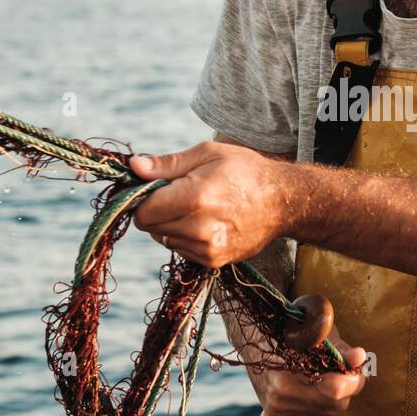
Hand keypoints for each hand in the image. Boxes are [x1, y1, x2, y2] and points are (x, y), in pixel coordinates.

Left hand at [128, 140, 289, 266]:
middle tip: (178, 194)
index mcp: (195, 197)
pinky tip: (206, 221)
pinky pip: (181, 249)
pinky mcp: (214, 261)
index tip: (154, 187)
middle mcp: (200, 228)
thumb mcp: (207, 154)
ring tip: (197, 207)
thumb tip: (133, 167)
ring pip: (164, 239)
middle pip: (150, 227)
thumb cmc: (245, 170)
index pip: (143, 211)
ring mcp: (208, 249)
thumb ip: (167, 165)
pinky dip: (185, 235)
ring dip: (170, 224)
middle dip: (156, 209)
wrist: (283, 202)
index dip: (142, 198)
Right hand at [246, 321, 367, 415]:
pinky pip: (315, 409)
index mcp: (283, 380)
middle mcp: (279, 400)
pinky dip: (322, 395)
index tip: (358, 363)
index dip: (352, 378)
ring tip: (330, 368)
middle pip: (334, 404)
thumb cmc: (284, 327)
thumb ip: (338, 348)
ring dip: (336, 391)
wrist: (249, 335)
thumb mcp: (313, 332)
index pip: (333, 391)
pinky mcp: (278, 411)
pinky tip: (315, 378)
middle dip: (348, 385)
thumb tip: (361, 357)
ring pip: (328, 409)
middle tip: (349, 364)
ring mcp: (277, 408)